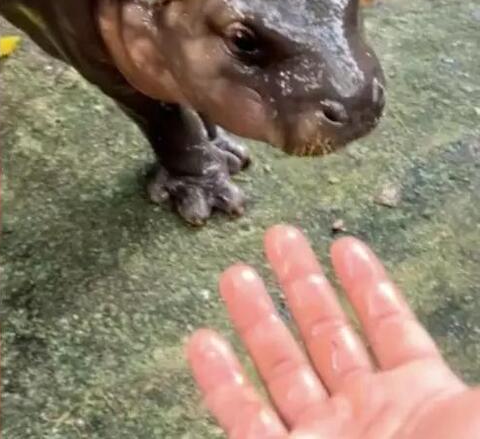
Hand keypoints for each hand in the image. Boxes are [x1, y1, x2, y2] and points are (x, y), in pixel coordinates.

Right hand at [186, 225, 479, 438]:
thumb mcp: (478, 418)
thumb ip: (472, 398)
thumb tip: (478, 376)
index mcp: (423, 401)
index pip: (391, 330)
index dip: (368, 287)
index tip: (344, 246)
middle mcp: (367, 418)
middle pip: (328, 337)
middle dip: (302, 285)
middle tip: (278, 238)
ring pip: (281, 369)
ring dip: (258, 319)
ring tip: (236, 272)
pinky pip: (244, 419)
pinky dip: (221, 381)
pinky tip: (204, 342)